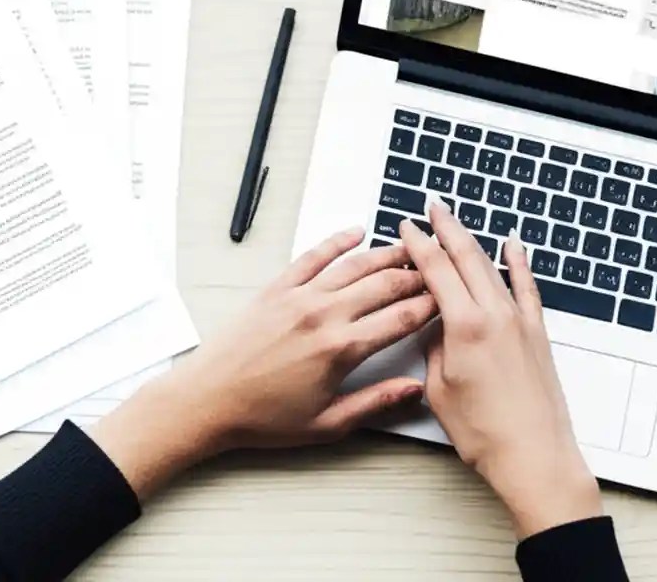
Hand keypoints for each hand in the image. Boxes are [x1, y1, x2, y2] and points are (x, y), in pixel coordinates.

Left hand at [91, 227, 437, 499]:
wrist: (207, 401)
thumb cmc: (262, 418)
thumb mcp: (327, 423)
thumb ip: (375, 403)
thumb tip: (415, 390)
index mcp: (342, 349)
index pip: (403, 318)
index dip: (433, 306)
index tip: (449, 300)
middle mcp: (324, 315)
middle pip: (385, 284)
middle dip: (417, 276)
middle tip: (438, 270)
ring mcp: (299, 297)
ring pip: (354, 264)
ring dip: (386, 253)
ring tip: (409, 248)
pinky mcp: (277, 289)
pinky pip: (313, 256)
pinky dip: (337, 241)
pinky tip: (356, 232)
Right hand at [399, 203, 602, 537]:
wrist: (534, 456)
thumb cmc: (486, 434)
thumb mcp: (440, 390)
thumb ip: (435, 350)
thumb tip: (435, 330)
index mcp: (465, 326)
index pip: (435, 270)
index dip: (419, 244)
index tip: (407, 226)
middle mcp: (495, 315)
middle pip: (466, 256)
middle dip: (446, 227)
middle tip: (432, 206)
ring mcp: (520, 321)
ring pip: (493, 266)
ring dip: (473, 240)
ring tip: (458, 221)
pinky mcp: (538, 334)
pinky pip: (527, 286)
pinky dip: (519, 262)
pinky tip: (513, 244)